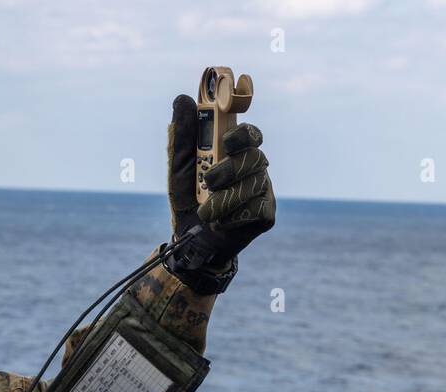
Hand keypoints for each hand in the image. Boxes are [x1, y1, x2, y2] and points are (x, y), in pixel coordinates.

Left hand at [166, 94, 275, 277]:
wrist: (192, 239)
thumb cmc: (189, 198)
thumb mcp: (179, 166)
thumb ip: (184, 135)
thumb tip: (183, 99)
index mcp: (236, 153)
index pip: (250, 134)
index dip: (243, 133)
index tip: (227, 140)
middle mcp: (253, 169)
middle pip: (256, 157)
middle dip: (230, 169)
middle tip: (209, 181)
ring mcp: (263, 191)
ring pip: (253, 185)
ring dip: (225, 198)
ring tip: (206, 211)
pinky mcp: (266, 215)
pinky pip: (256, 209)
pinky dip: (232, 217)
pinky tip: (221, 222)